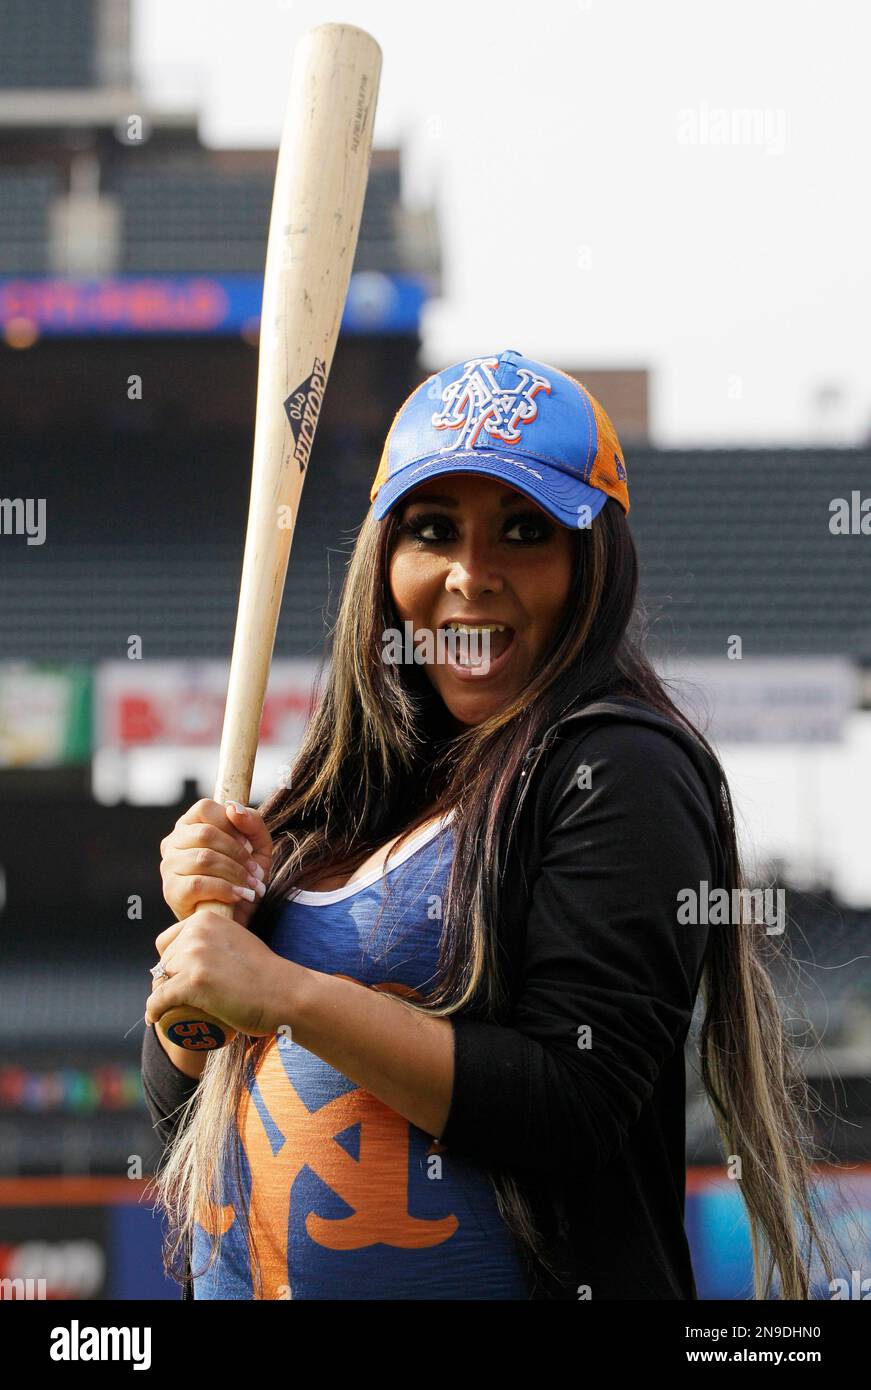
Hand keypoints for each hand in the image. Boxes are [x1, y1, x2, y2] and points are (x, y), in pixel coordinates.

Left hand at [145, 909, 301, 1036]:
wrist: (283, 992)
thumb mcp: (236, 940)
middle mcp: (196, 932)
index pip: (168, 941)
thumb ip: (216, 940)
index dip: (170, 961)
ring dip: (160, 996)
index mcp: (205, 919)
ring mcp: (194, 956)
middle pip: (164, 960)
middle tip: (176, 999)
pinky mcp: (192, 982)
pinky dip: (154, 1010)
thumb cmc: (264, 974)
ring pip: (159, 980)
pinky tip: (153, 1018)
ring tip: (167, 1011)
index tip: (177, 977)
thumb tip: (195, 953)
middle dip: (165, 979)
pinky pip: (159, 998)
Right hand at [159, 799, 272, 927]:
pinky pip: (198, 883)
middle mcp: (173, 842)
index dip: (230, 823)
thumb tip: (233, 808)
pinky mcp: (171, 891)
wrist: (237, 917)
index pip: (205, 807)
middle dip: (238, 853)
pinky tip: (238, 896)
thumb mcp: (258, 847)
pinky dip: (225, 889)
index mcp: (190, 825)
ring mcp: (168, 866)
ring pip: (204, 858)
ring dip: (235, 873)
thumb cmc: (244, 877)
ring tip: (251, 886)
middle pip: (206, 833)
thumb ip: (252, 822)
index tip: (248, 844)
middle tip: (256, 872)